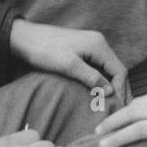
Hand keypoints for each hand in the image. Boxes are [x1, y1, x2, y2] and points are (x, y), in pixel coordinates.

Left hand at [9, 20, 128, 102]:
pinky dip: (103, 79)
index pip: (119, 71)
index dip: (121, 90)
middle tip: (121, 109)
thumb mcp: (69, 66)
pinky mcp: (84, 49)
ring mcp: (92, 45)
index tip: (119, 108)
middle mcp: (99, 43)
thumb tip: (110, 92)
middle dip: (120, 89)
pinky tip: (101, 91)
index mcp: (99, 45)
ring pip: (109, 68)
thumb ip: (91, 78)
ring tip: (113, 103)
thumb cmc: (44, 51)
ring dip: (112, 85)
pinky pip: (100, 66)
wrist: (25, 38)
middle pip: (117, 69)